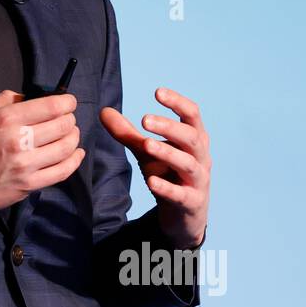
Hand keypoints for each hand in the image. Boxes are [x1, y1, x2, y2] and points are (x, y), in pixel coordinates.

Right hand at [0, 89, 83, 226]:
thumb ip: (4, 100)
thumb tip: (30, 97)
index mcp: (5, 119)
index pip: (50, 106)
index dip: (67, 102)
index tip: (69, 102)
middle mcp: (18, 140)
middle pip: (62, 125)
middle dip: (70, 119)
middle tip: (68, 119)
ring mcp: (24, 165)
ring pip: (66, 148)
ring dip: (74, 138)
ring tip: (71, 134)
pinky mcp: (28, 185)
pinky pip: (62, 172)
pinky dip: (75, 161)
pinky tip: (76, 154)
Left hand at [99, 87, 209, 248]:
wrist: (184, 214)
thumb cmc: (169, 174)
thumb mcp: (148, 152)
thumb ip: (129, 133)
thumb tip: (104, 111)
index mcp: (194, 139)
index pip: (192, 114)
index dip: (177, 102)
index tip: (157, 92)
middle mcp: (201, 157)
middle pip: (192, 137)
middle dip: (169, 127)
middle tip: (145, 120)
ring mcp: (199, 181)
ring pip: (188, 164)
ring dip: (168, 153)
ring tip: (147, 144)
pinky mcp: (191, 202)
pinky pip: (181, 194)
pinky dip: (167, 188)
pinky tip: (152, 181)